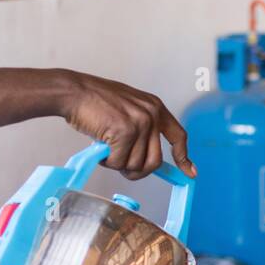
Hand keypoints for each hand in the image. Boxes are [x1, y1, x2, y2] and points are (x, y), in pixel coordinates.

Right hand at [59, 72, 194, 180]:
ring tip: (106, 149)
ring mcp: (139, 123)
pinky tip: (99, 147)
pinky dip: (107, 161)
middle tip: (121, 165)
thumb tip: (146, 157)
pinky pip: (118, 162)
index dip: (183, 158)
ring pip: (136, 165)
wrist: (74, 91)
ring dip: (118, 164)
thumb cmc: (95, 101)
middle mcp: (151, 115)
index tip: (190, 172)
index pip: (179, 136)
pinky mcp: (124, 132)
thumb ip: (142, 128)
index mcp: (155, 108)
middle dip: (137, 171)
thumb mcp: (129, 108)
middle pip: (155, 161)